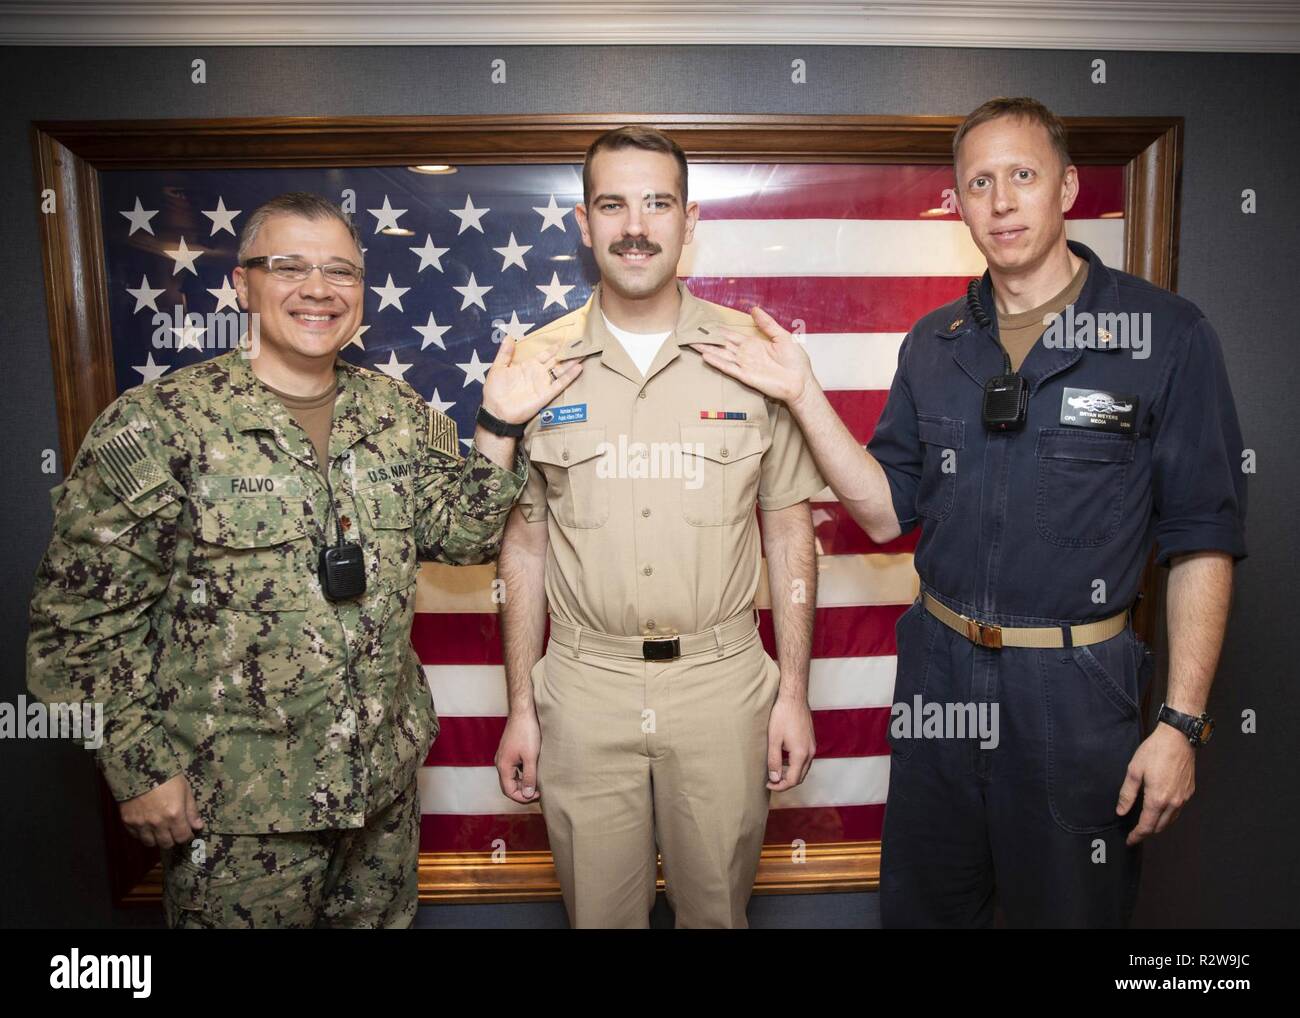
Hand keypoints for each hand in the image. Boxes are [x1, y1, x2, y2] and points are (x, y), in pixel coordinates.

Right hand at [119, 773, 203, 848]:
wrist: (139, 768)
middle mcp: (158, 824)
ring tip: (160, 830)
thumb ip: (191, 811)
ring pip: (150, 843)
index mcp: (174, 815)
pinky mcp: (128, 822)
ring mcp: (141, 824)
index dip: (187, 837)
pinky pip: (136, 836)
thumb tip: (198, 826)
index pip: (183, 838)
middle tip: (174, 831)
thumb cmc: (166, 777)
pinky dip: (142, 834)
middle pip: (167, 844)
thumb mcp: (185, 790)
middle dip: (173, 839)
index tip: (187, 833)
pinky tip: (147, 825)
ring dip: (157, 839)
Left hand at [481, 334, 582, 424]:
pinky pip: (560, 383)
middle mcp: (538, 374)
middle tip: (579, 344)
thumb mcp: (498, 368)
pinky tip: (579, 368)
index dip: (554, 348)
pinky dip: (570, 376)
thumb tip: (509, 336)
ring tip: (583, 353)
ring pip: (561, 370)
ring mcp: (543, 383)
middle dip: (567, 353)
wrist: (496, 411)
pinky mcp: (546, 394)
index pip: (545, 355)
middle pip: (556, 361)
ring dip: (572, 362)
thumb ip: (505, 353)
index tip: (564, 340)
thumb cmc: (495, 391)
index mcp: (528, 366)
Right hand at [495, 710, 541, 803]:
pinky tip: (533, 770)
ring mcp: (503, 756)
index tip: (538, 795)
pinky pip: (513, 768)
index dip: (522, 798)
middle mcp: (500, 762)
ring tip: (537, 782)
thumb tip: (527, 794)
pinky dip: (521, 773)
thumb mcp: (531, 757)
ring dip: (522, 782)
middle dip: (522, 791)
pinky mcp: (508, 751)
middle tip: (539, 791)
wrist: (523, 711)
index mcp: (503, 766)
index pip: (508, 791)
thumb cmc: (527, 732)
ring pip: (511, 777)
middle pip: (508, 785)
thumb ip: (529, 777)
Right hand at [689, 305, 814, 406]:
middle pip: (723, 345)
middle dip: (708, 339)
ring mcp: (745, 365)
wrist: (801, 382)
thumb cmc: (796, 361)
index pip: (732, 336)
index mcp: (754, 344)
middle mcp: (747, 355)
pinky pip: (729, 368)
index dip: (719, 330)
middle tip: (692, 332)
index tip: (706, 324)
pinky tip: (706, 356)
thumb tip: (754, 309)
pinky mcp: (746, 376)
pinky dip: (717, 362)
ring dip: (708, 349)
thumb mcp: (782, 336)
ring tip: (692, 343)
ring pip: (722, 355)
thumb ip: (767, 324)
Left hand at [766, 693, 815, 790]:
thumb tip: (774, 778)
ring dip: (791, 774)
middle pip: (800, 777)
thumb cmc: (782, 715)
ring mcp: (812, 746)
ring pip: (804, 769)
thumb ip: (774, 761)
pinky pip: (805, 760)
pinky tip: (784, 760)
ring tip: (776, 771)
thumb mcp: (774, 739)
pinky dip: (795, 765)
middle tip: (772, 781)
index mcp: (801, 754)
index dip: (780, 786)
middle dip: (786, 783)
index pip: (793, 780)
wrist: (794, 698)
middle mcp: (810, 752)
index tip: (768, 784)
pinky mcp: (811, 741)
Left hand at [1116, 723, 1196, 845]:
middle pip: (1160, 827)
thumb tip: (1121, 811)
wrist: (1179, 738)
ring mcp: (1184, 798)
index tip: (1130, 841)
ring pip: (1170, 821)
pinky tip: (1159, 810)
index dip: (1137, 836)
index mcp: (1158, 799)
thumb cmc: (1155, 751)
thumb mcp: (1134, 771)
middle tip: (1135, 833)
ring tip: (1145, 824)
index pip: (1147, 826)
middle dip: (1147, 832)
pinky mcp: (1189, 792)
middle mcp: (1174, 803)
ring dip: (1158, 825)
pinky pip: (1178, 811)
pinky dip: (1168, 816)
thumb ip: (1127, 794)